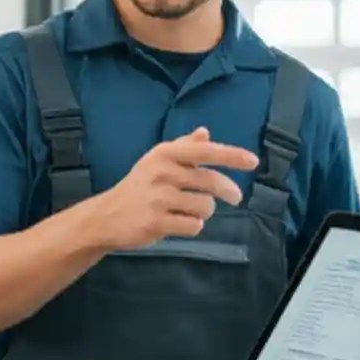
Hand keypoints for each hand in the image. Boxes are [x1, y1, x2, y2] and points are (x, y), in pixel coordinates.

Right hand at [87, 127, 258, 250]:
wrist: (106, 216)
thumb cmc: (138, 187)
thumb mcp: (156, 161)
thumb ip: (183, 147)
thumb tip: (205, 133)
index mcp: (164, 154)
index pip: (204, 152)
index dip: (231, 156)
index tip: (253, 161)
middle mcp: (162, 172)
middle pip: (211, 182)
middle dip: (228, 191)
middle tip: (235, 197)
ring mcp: (159, 198)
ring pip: (206, 207)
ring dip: (203, 212)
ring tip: (187, 211)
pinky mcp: (157, 222)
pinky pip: (194, 226)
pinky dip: (192, 227)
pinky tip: (177, 224)